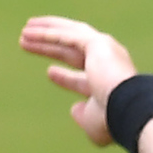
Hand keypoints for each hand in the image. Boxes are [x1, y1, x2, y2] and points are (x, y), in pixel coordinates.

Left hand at [19, 16, 139, 145]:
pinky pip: (66, 36)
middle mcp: (106, 61)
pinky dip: (48, 34)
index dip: (64, 76)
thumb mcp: (92, 123)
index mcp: (106, 82)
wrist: (126, 109)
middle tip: (30, 42)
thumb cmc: (111, 120)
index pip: (83, 76)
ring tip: (26, 30)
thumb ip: (83, 117)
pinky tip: (30, 32)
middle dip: (50, 46)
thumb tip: (73, 110)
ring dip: (46, 31)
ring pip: (69, 35)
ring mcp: (103, 49)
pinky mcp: (96, 43)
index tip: (49, 72)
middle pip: (71, 50)